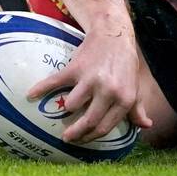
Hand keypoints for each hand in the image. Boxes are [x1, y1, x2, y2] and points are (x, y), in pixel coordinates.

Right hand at [28, 28, 152, 142]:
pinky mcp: (76, 68)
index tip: (82, 141)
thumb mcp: (134, 86)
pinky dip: (41, 88)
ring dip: (65, 109)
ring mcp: (91, 80)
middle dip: (76, 134)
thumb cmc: (124, 63)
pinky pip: (55, 82)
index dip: (92, 137)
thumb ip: (137, 108)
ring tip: (62, 110)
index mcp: (124, 98)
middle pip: (89, 121)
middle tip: (67, 138)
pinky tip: (31, 95)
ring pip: (72, 105)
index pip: (105, 126)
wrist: (113, 34)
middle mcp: (109, 91)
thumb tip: (145, 126)